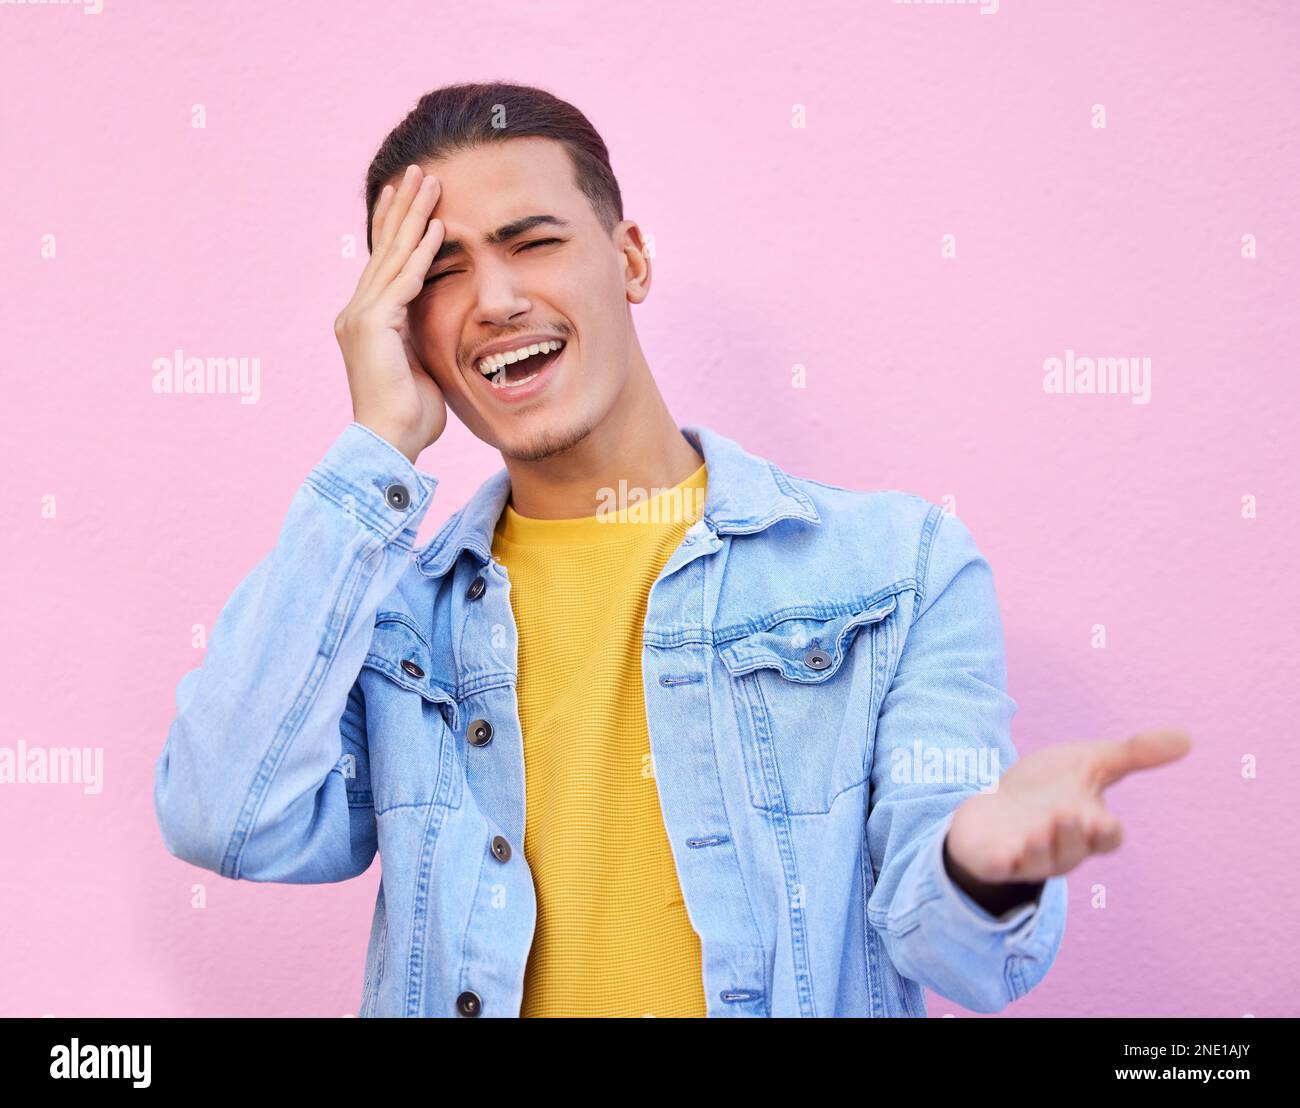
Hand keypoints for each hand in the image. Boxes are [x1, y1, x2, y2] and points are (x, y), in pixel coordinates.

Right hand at [334, 163, 447, 463]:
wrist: (390, 445)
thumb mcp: (420, 366)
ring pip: (392, 256)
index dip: (397, 228)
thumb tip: (438, 325)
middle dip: (404, 208)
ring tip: (430, 182)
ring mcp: (361, 317)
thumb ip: (422, 338)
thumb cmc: (410, 418)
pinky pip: (405, 281)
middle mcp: (357, 312)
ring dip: (414, 216)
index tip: (408, 197)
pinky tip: (437, 226)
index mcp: (368, 321)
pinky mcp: (374, 326)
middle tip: (420, 171)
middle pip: (384, 249)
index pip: (384, 264)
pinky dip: (422, 253)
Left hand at [945, 728, 1191, 888]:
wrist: (992, 808)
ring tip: (1036, 829)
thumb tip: (1188, 737)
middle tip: (1067, 814)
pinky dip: (999, 863)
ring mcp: (1025, 856)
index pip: (1106, 838)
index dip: (1106, 831)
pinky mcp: (992, 859)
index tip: (1101, 818)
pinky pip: (997, 868)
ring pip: (1039, 862)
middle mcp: (1060, 848)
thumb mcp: (1087, 764)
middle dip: (1072, 835)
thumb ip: (1133, 754)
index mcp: (1087, 827)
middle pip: (1075, 851)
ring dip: (1040, 847)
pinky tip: (998, 856)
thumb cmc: (1045, 789)